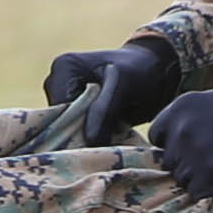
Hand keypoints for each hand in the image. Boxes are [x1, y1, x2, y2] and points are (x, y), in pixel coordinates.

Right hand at [45, 37, 186, 130]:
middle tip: (103, 145)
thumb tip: (89, 140)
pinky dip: (89, 140)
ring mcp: (64, 99)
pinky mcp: (74, 112)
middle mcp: (56, 83)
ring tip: (107, 143)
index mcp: (64, 67)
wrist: (155, 74)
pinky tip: (106, 142)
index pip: (58, 108)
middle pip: (57, 120)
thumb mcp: (124, 84)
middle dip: (78, 135)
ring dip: (84, 140)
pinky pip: (75, 132)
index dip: (75, 127)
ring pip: (65, 130)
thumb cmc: (140, 70)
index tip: (97, 141)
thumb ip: (105, 109)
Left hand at [153, 81, 212, 197]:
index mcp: (180, 108)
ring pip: (182, 178)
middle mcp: (181, 129)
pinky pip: (195, 191)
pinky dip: (209, 190)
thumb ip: (186, 119)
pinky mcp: (206, 174)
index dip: (172, 144)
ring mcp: (192, 152)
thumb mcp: (211, 103)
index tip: (190, 147)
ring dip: (198, 178)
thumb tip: (170, 141)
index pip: (157, 136)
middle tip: (212, 159)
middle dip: (187, 162)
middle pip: (169, 160)